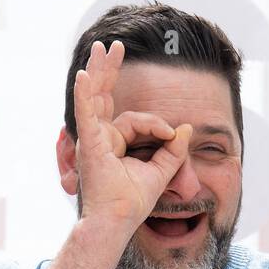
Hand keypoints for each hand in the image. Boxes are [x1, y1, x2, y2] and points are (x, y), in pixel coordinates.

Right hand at [72, 40, 190, 232]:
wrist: (117, 222)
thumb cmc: (132, 204)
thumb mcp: (160, 172)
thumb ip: (172, 150)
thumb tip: (185, 128)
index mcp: (113, 143)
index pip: (136, 120)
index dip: (156, 124)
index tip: (171, 134)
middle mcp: (99, 138)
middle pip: (105, 96)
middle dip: (110, 70)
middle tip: (114, 46)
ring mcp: (92, 139)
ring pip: (98, 98)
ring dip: (99, 70)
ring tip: (103, 47)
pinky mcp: (89, 143)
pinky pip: (86, 112)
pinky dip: (84, 94)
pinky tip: (82, 75)